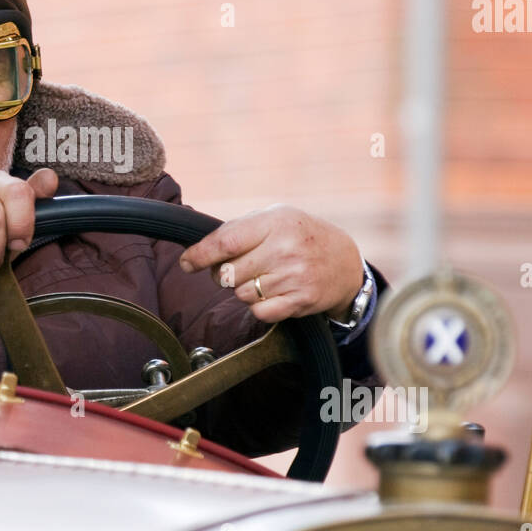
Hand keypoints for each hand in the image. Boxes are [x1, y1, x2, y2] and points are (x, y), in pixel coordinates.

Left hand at [177, 204, 362, 323]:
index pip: (225, 243)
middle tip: (237, 269)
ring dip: (244, 290)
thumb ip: (239, 230)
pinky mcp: (300, 301)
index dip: (200, 255)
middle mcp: (284, 249)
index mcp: (274, 223)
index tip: (187, 263)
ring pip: (241, 295)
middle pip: (228, 274)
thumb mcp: (275, 218)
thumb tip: (197, 249)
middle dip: (223, 275)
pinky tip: (273, 292)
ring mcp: (294, 276)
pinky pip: (259, 312)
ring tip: (264, 277)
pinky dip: (259, 306)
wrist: (345, 262)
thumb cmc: (300, 236)